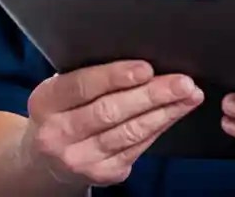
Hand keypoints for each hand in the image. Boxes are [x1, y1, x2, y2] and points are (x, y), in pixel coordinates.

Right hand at [20, 60, 203, 187]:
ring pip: (129, 133)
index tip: (146, 68)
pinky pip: (137, 148)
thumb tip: (140, 60)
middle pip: (110, 111)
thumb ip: (89, 75)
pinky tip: (176, 112)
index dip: (116, 76)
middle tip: (182, 82)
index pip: (82, 85)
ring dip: (165, 112)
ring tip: (189, 95)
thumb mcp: (60, 90)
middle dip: (152, 94)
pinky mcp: (101, 174)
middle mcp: (57, 134)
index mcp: (45, 102)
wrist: (45, 160)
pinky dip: (160, 127)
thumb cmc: (62, 111)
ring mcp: (79, 158)